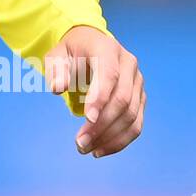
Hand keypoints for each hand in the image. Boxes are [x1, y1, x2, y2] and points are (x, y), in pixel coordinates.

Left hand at [43, 25, 145, 157]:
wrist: (90, 46)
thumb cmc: (71, 52)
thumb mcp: (56, 55)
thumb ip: (56, 70)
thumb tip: (57, 88)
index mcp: (108, 49)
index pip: (109, 75)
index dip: (100, 98)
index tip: (87, 119)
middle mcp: (128, 65)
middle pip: (122, 99)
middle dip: (102, 125)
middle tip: (80, 143)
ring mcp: (137, 82)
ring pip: (131, 116)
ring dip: (110, 137)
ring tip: (86, 149)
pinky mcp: (139, 98)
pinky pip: (135, 124)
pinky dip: (120, 140)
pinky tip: (100, 150)